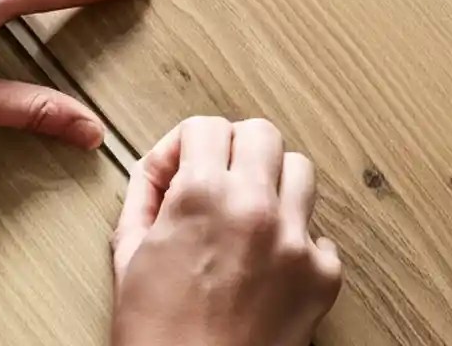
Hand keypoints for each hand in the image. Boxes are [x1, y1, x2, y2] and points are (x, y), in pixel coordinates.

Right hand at [110, 117, 341, 345]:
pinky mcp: (323, 277)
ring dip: (271, 184)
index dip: (182, 146)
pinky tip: (268, 263)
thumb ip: (144, 197)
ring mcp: (297, 242)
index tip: (175, 171)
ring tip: (247, 215)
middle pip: (261, 134)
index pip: (206, 126)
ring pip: (300, 170)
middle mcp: (255, 208)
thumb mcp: (128, 257)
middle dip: (233, 150)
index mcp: (201, 196)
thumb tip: (159, 171)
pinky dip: (297, 240)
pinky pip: (321, 233)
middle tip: (215, 180)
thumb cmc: (157, 339)